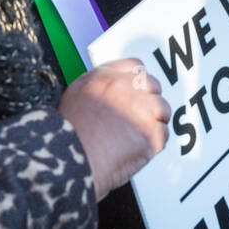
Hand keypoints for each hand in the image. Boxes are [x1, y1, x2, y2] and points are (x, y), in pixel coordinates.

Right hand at [58, 58, 170, 199]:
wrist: (66, 161)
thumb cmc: (65, 136)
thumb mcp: (76, 96)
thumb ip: (100, 89)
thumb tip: (117, 92)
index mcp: (105, 77)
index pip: (135, 66)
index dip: (139, 82)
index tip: (139, 92)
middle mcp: (125, 88)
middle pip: (154, 86)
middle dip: (150, 101)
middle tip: (141, 117)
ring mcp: (142, 110)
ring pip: (163, 110)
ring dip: (155, 122)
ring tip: (137, 137)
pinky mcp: (151, 134)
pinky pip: (163, 134)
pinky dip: (154, 144)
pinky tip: (137, 150)